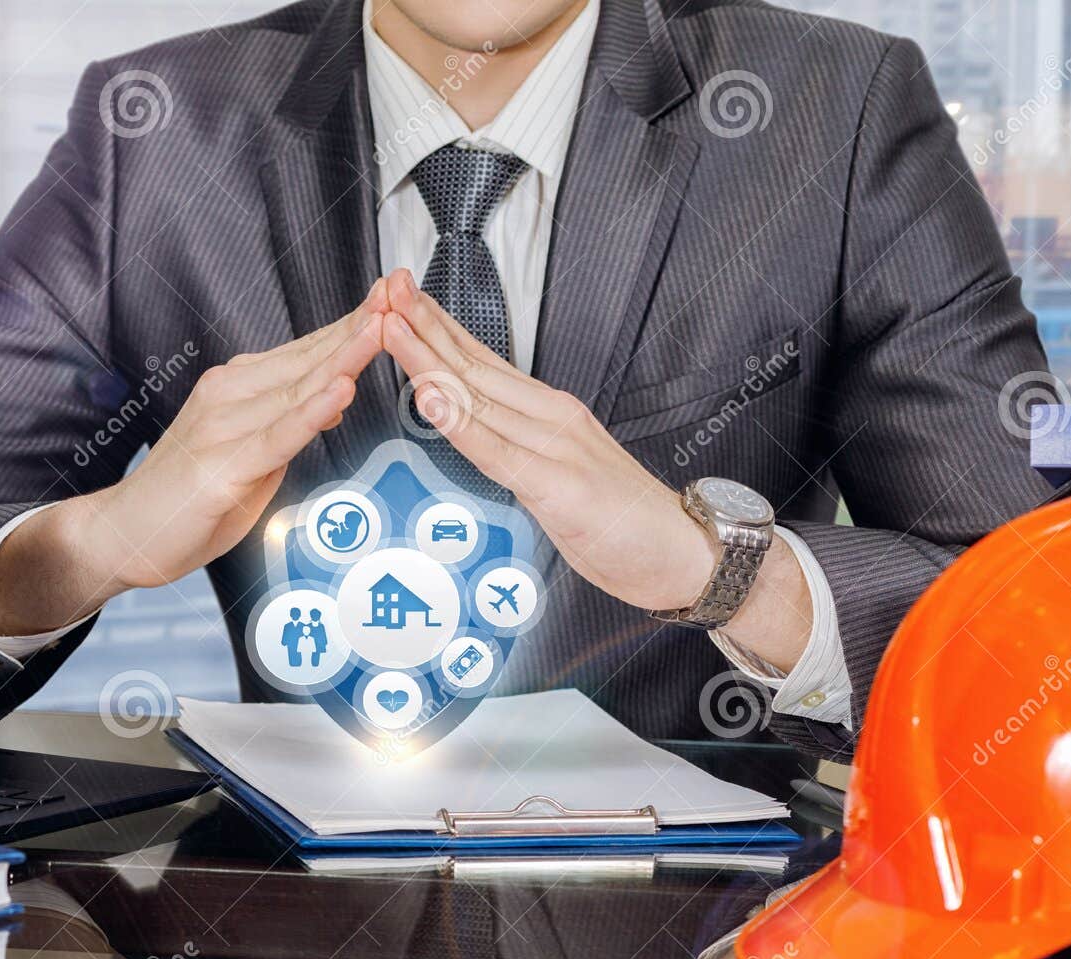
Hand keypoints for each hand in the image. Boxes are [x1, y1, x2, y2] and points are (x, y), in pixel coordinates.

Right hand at [0, 282, 387, 635]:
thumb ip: (289, 425)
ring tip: (384, 325)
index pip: (308, 350)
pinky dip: (312, 412)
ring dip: (345, 355)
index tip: (395, 295)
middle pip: (310, 358)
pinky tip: (341, 391)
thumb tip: (334, 399)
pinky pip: (277, 435)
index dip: (354, 323)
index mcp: (238, 387)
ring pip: (298, 387)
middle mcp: (229, 394)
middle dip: (360, 325)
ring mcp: (223, 426)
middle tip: (402, 289)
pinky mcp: (221, 466)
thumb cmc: (185, 499)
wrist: (122, 534)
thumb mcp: (250, 456)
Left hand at [379, 269, 811, 669]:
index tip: (399, 302)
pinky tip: (431, 397)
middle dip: (423, 327)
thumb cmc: (627, 524)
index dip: (437, 331)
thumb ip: (519, 453)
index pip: (481, 364)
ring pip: (477, 397)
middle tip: (383, 289)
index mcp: (548, 414)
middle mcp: (550, 419)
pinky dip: (460, 423)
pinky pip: (497, 451)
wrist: (688, 555)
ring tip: (389, 327)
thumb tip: (479, 438)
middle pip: (473, 366)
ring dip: (427, 360)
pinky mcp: (560, 485)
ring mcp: (555, 447)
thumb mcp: (560, 480)